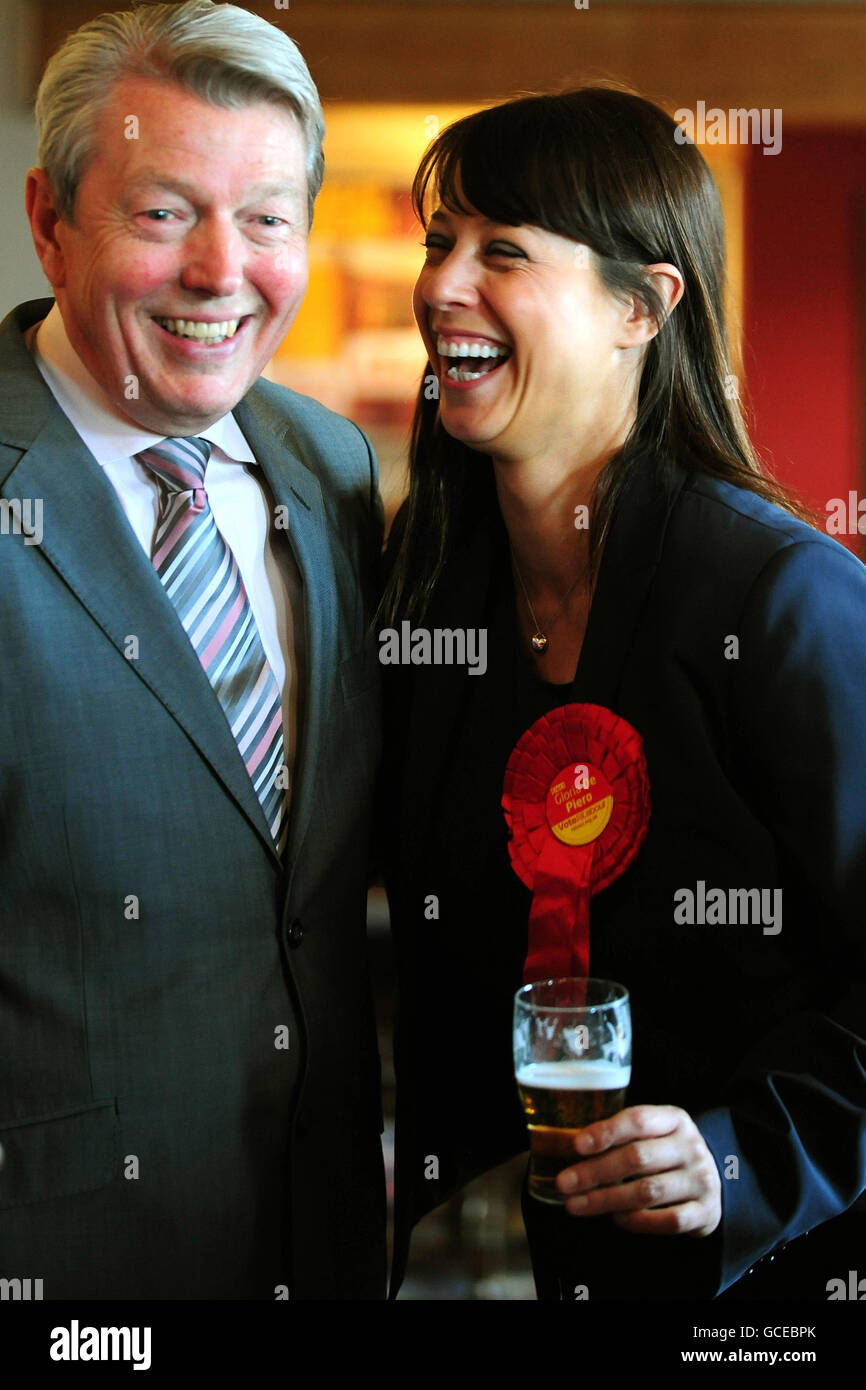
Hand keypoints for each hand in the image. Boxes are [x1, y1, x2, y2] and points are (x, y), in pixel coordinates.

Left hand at [555, 1104, 721, 1235]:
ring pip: (648, 1191)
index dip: (606, 1131)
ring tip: (577, 1205)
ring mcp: (701, 1180)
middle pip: (637, 1157)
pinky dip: (637, 1221)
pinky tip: (616, 1219)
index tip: (577, 1145)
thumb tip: (555, 1143)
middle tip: (564, 1183)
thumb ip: (615, 1136)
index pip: (638, 1120)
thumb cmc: (666, 1153)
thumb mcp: (650, 1134)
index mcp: (674, 1119)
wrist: (714, 1180)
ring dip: (606, 1200)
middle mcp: (691, 1146)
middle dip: (595, 1171)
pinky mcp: (705, 1212)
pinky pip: (667, 1220)